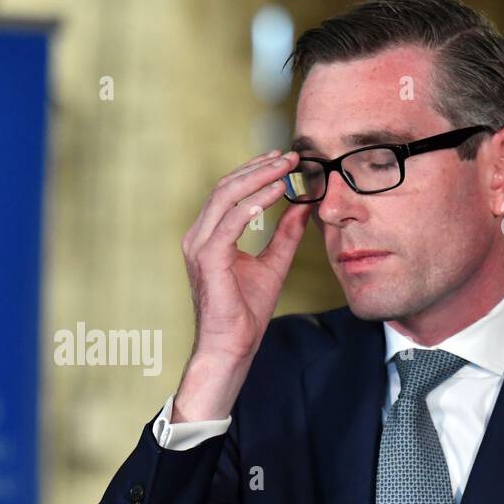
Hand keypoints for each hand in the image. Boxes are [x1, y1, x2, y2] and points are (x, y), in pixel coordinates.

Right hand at [173, 150, 313, 420]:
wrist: (231, 347)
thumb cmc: (245, 313)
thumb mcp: (274, 264)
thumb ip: (286, 235)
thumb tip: (304, 206)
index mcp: (208, 237)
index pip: (229, 192)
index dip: (256, 172)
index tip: (286, 160)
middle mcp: (198, 237)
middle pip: (226, 186)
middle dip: (259, 167)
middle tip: (291, 155)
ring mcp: (199, 246)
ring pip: (227, 196)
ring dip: (259, 177)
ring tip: (288, 166)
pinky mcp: (208, 257)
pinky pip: (233, 219)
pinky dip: (256, 202)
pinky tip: (278, 192)